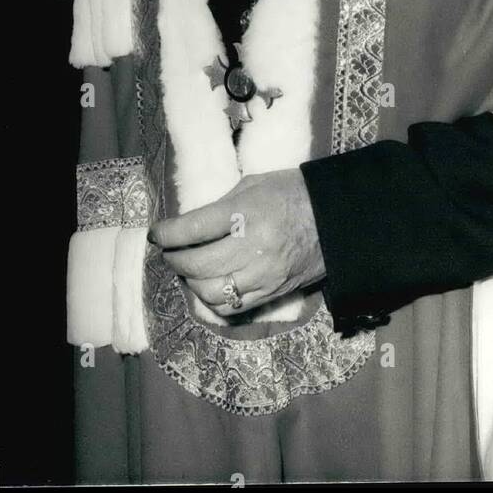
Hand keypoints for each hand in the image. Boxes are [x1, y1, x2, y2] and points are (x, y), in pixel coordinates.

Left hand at [148, 169, 325, 315]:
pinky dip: (212, 299)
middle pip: (197, 265)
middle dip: (175, 260)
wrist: (336, 219)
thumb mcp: (253, 185)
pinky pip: (231, 307)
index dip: (166, 234)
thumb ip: (220, 206)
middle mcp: (253, 246)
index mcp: (247, 212)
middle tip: (170, 252)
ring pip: (210, 291)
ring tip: (190, 269)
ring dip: (191, 281)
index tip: (156, 234)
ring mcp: (263, 274)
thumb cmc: (291, 193)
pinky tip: (210, 285)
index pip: (193, 229)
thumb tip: (187, 227)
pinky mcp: (272, 293)